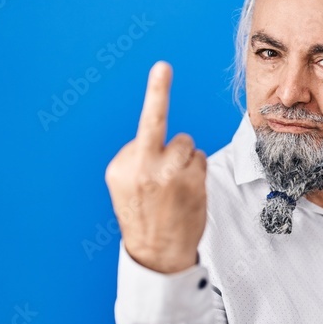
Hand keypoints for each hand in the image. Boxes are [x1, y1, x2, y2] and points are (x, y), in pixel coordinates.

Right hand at [104, 61, 206, 273]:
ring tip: (177, 185)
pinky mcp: (193, 183)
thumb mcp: (126, 189)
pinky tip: (187, 191)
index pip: (143, 130)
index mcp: (122, 168)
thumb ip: (137, 162)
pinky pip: (200, 160)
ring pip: (186, 144)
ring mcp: (170, 174)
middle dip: (158, 92)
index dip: (156, 96)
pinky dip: (196, 170)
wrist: (157, 255)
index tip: (162, 68)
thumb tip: (154, 142)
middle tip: (161, 68)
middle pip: (159, 124)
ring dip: (185, 158)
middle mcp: (143, 167)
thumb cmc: (144, 218)